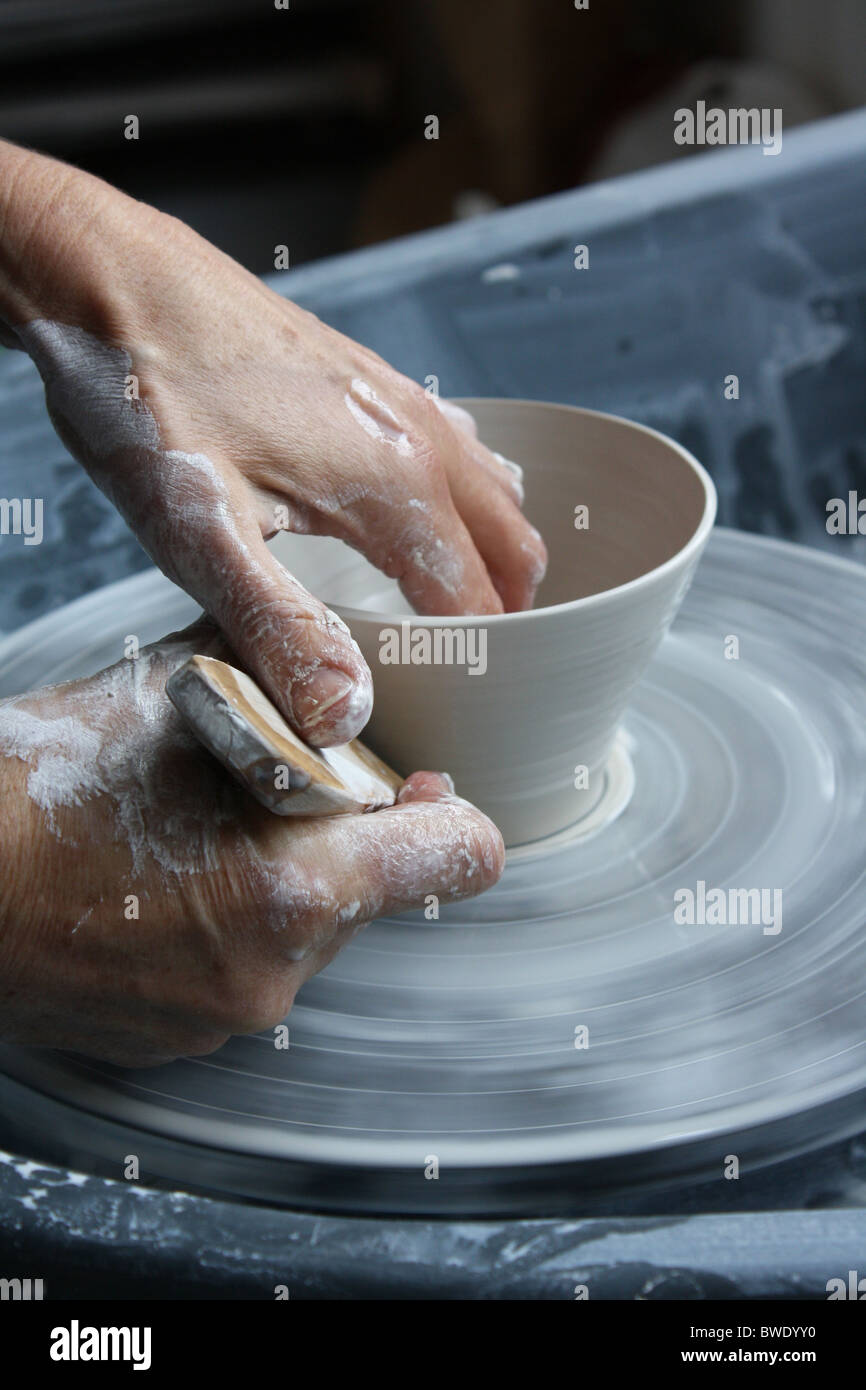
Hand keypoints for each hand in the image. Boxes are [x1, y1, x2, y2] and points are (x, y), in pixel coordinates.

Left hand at [0, 141, 546, 747]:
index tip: (455, 711)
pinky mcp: (374, 382)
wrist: (117, 280)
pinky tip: (415, 524)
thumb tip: (344, 714)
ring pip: (494, 497)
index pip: (481, 603)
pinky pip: (459, 452)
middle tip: (460, 678)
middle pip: (512, 550)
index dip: (478, 668)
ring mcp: (403, 402)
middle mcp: (421, 439)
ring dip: (492, 561)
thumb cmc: (151, 402)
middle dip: (507, 620)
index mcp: (397, 486)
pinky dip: (466, 506)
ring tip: (445, 617)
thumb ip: (281, 628)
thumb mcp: (204, 537)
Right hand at [0, 622, 503, 1066]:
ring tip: (200, 836)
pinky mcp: (176, 1041)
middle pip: (375, 896)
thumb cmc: (41, 790)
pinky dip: (228, 929)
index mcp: (293, 890)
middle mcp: (275, 973)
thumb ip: (276, 677)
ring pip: (307, 936)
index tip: (425, 790)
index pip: (458, 859)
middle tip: (276, 790)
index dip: (453, 815)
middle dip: (342, 842)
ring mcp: (222, 1018)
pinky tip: (164, 886)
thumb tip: (333, 662)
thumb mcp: (171, 698)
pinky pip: (244, 972)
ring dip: (280, 886)